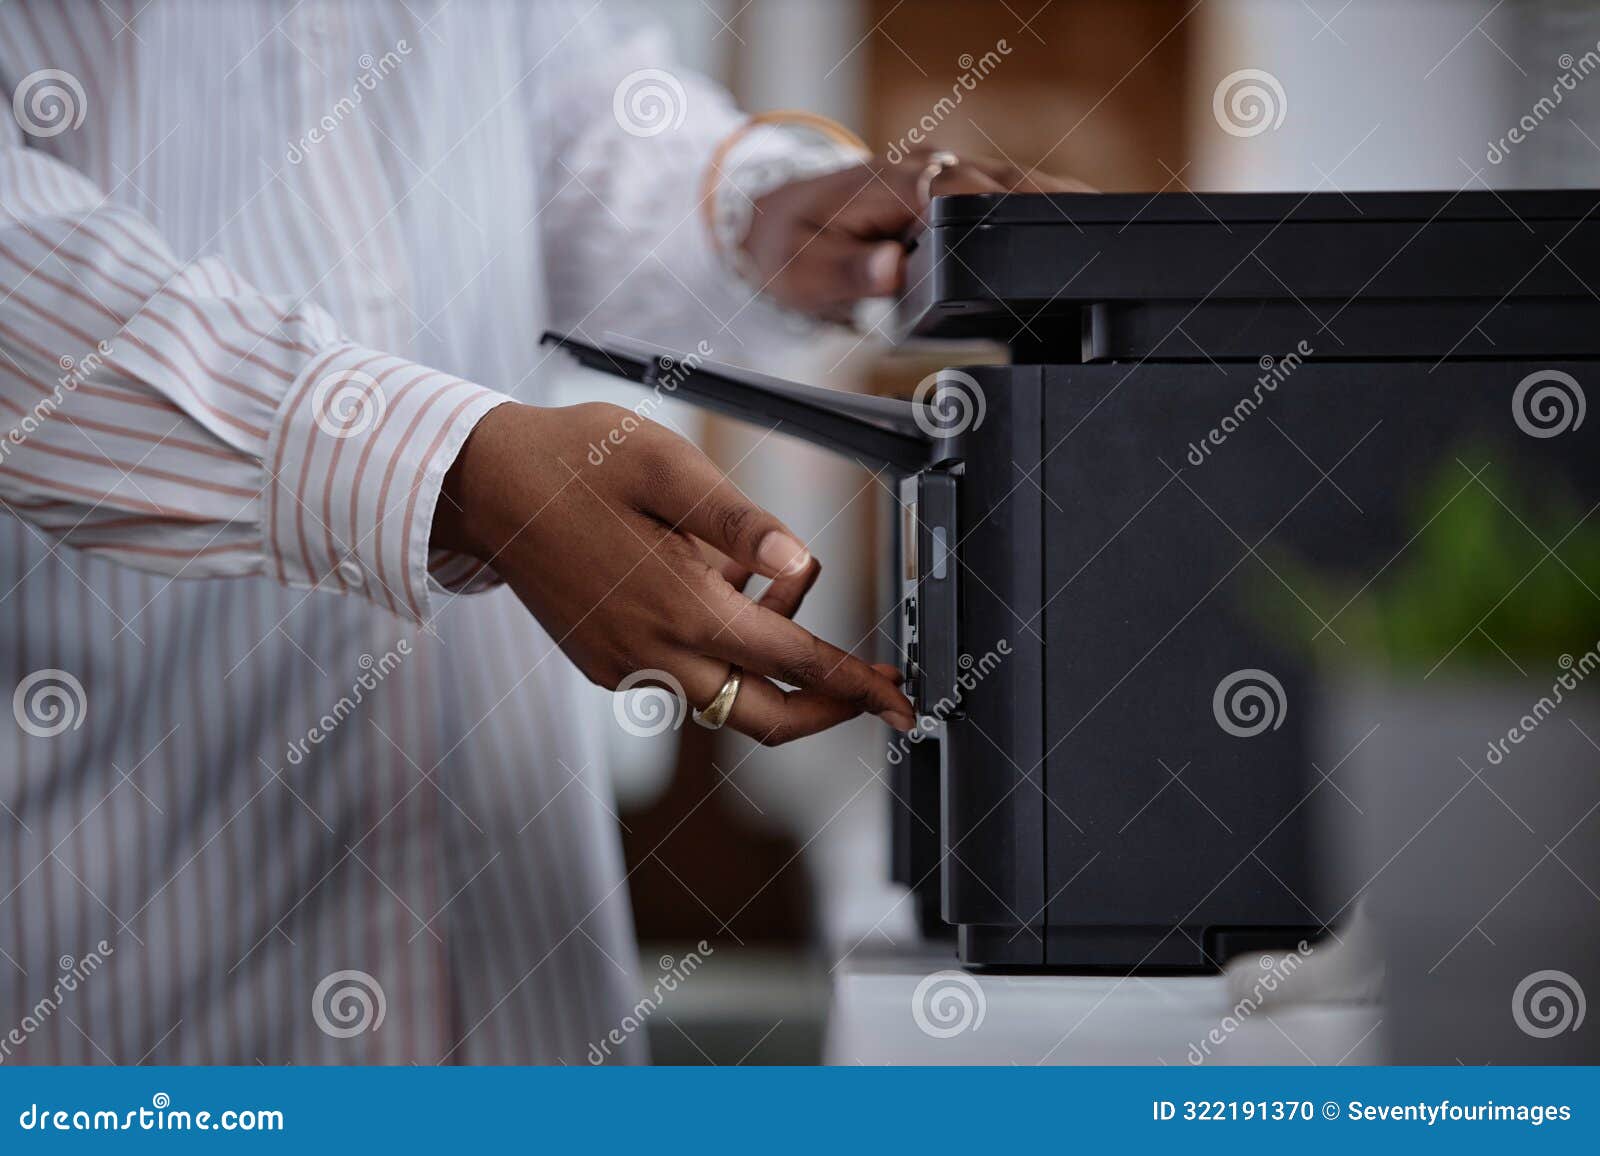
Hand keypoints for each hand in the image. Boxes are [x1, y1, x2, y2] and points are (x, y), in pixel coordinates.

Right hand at [434, 401, 916, 743]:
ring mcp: (624, 665)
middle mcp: (652, 652)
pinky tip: (707, 580)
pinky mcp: (605, 662)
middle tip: (868, 685)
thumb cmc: (575, 460)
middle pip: (762, 717)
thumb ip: (740, 522)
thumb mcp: (667, 466)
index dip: (854, 683)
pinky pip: (681, 676)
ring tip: (759, 577)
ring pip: (722, 697)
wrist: (484, 485)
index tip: (898, 700)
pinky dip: (716, 648)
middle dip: (824, 707)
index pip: (792, 664)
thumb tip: (803, 566)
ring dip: (762, 661)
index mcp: (680, 606)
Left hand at [742, 151, 1090, 319]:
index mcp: (894, 183)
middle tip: (1104, 247)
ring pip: (1017, 187)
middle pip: (1008, 186)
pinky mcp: (957, 191)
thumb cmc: (789, 248)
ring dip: (1060, 206)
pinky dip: (1043, 212)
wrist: (777, 224)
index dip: (1007, 224)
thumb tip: (888, 271)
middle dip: (1054, 211)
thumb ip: (845, 274)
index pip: (965, 197)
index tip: (1045, 253)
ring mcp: (946, 178)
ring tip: (1113, 234)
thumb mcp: (801, 273)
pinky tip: (1081, 232)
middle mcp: (928, 170)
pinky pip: (1008, 198)